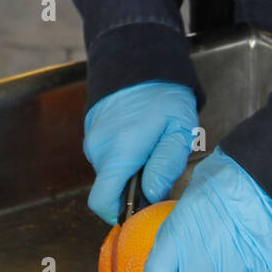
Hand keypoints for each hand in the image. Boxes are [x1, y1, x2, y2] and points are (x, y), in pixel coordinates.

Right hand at [83, 81, 198, 224]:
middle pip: (110, 187)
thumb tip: (152, 196)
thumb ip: (166, 166)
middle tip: (158, 163)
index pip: (102, 202)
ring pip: (110, 170)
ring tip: (151, 144)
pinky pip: (107, 154)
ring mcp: (92, 138)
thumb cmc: (165, 96)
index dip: (120, 212)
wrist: (142, 59)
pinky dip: (122, 154)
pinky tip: (139, 135)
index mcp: (118, 152)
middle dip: (134, 184)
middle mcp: (98, 148)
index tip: (141, 206)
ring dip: (130, 167)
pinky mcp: (93, 130)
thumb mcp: (179, 131)